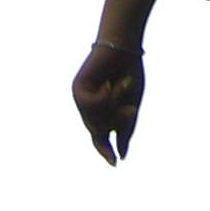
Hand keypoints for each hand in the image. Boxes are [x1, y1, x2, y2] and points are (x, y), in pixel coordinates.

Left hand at [71, 42, 144, 163]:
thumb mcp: (130, 106)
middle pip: (99, 131)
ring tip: (122, 86)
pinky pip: (91, 105)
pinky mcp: (77, 88)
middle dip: (118, 122)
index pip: (99, 137)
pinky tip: (109, 84)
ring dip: (114, 106)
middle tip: (132, 109)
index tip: (114, 164)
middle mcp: (87, 107)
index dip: (105, 150)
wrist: (125, 46)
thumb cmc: (129, 72)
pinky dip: (105, 97)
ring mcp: (81, 98)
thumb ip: (125, 130)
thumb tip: (121, 155)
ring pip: (95, 120)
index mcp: (101, 112)